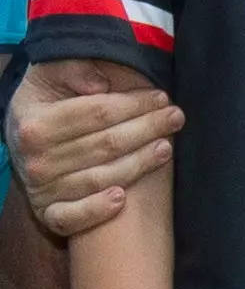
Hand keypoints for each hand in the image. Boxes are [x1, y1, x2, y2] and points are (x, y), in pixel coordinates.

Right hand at [8, 62, 183, 237]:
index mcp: (37, 124)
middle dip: (146, 129)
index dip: (134, 104)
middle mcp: (37, 160)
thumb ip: (73, 69)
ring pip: (100, 178)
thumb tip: (100, 84)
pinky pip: (70, 219)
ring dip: (138, 164)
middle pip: (105, 145)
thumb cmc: (46, 102)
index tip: (161, 96)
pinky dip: (95, 211)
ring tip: (166, 148)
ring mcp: (42, 190)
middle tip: (176, 117)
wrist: (23, 137)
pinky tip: (121, 199)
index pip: (97, 113)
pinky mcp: (47, 214)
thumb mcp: (51, 75)